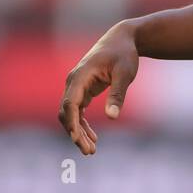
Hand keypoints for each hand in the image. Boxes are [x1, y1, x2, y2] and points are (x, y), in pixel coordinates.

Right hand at [57, 19, 140, 155]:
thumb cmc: (124, 55)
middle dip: (75, 133)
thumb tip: (112, 117)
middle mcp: (73, 81)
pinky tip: (92, 138)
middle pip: (67, 112)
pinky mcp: (82, 90)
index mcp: (80, 75)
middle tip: (89, 152)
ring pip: (70, 114)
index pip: (70, 103)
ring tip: (91, 150)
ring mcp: (76, 86)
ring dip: (78, 132)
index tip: (78, 140)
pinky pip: (77, 111)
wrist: (122, 40)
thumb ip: (118, 94)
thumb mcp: (125, 73)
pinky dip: (82, 125)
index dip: (72, 123)